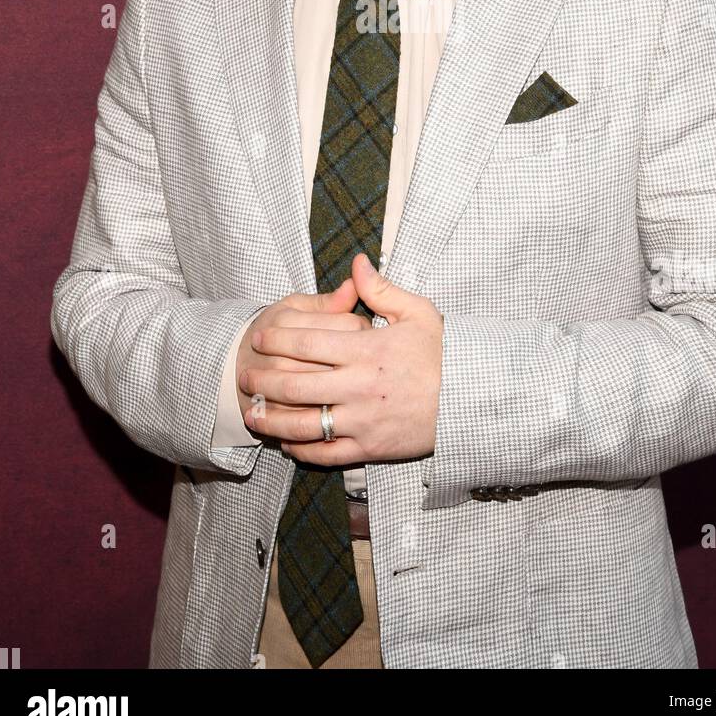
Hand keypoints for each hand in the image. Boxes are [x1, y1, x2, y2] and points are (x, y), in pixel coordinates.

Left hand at [241, 252, 444, 465]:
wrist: (470, 401)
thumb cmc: (443, 354)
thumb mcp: (418, 313)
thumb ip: (382, 289)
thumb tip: (356, 262)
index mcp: (367, 350)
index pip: (308, 344)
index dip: (277, 340)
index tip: (259, 337)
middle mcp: (358, 386)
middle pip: (296, 385)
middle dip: (264, 380)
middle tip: (245, 375)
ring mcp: (362, 420)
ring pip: (304, 424)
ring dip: (273, 419)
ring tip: (253, 413)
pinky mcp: (369, 448)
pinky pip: (325, 453)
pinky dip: (300, 449)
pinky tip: (286, 442)